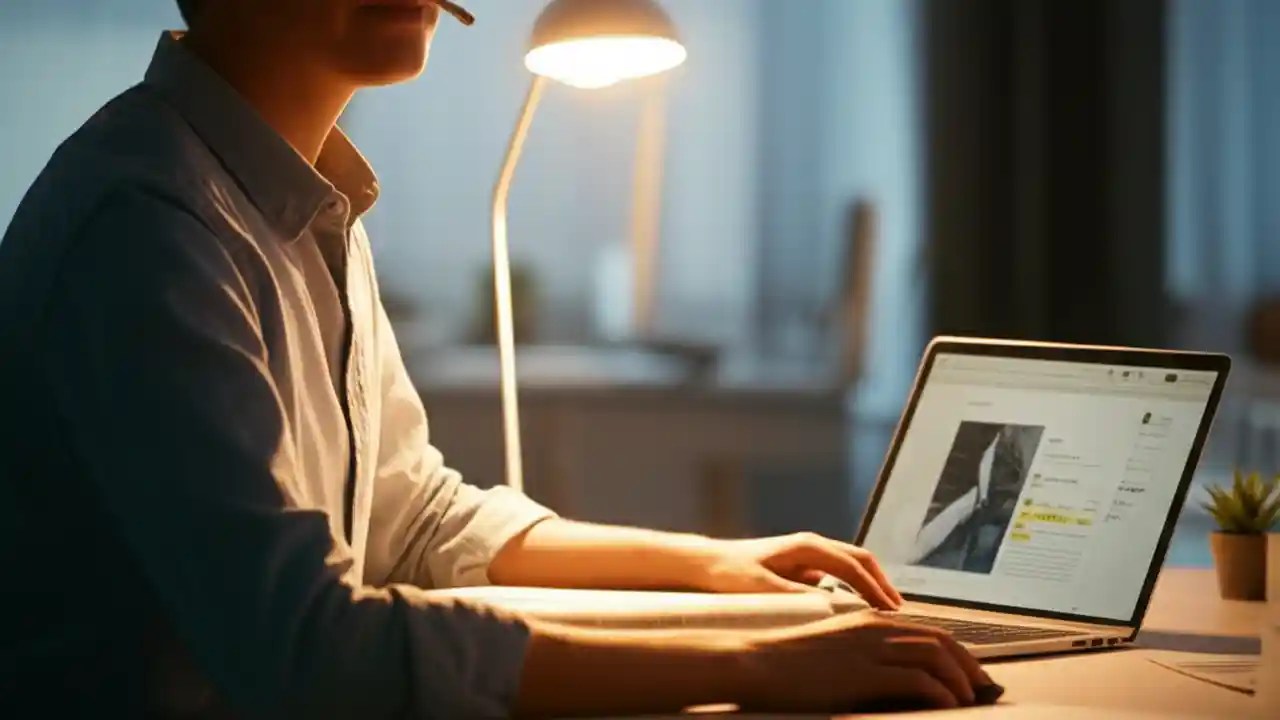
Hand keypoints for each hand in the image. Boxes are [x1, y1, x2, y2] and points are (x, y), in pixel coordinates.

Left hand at [693, 532, 903, 609]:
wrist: (708, 563)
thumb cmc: (731, 573)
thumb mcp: (762, 587)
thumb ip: (795, 595)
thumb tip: (831, 605)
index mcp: (807, 546)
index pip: (852, 566)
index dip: (874, 589)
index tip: (889, 612)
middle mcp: (812, 546)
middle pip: (860, 559)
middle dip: (881, 582)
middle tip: (897, 611)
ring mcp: (808, 555)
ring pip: (851, 565)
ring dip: (870, 584)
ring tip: (884, 610)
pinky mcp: (801, 566)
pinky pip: (837, 574)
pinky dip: (853, 587)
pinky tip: (857, 608)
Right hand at [740, 613, 995, 711]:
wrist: (758, 664)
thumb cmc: (789, 663)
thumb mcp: (835, 650)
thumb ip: (867, 656)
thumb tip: (898, 677)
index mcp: (870, 622)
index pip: (929, 631)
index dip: (957, 653)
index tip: (971, 674)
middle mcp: (875, 629)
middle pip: (940, 640)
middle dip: (969, 665)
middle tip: (984, 688)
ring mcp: (869, 649)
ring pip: (935, 656)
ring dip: (960, 679)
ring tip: (970, 700)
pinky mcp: (863, 673)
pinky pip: (916, 680)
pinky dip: (940, 693)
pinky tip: (948, 706)